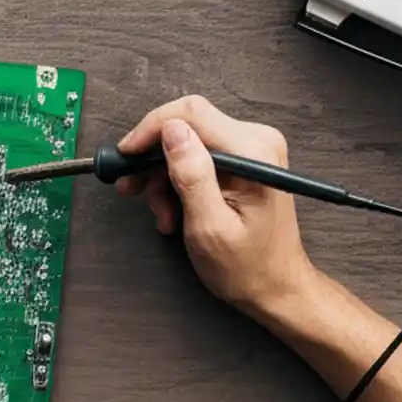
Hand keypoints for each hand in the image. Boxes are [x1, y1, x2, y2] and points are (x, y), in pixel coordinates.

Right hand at [116, 96, 314, 312]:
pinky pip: (198, 156)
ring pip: (187, 143)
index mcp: (254, 153)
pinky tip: (174, 211)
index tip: (125, 154)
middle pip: (188, 127)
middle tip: (132, 189)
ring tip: (162, 215)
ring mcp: (252, 148)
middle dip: (155, 160)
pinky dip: (179, 181)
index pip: (193, 113)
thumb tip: (171, 129)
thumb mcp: (209, 227)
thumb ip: (191, 175)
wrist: (276, 287)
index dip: (151, 128)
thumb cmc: (247, 267)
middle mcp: (257, 140)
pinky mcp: (244, 158)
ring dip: (165, 177)